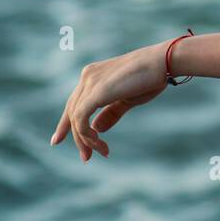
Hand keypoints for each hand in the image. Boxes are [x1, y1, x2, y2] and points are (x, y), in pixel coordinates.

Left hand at [50, 42, 168, 161]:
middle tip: (87, 157)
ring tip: (102, 151)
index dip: (65, 124)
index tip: (57, 141)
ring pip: (76, 118)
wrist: (163, 63)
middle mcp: (87, 77)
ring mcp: (90, 82)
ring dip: (86, 140)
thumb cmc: (150, 79)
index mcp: (93, 75)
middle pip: (72, 112)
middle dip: (77, 137)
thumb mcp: (127, 100)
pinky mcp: (96, 91)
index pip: (74, 103)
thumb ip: (110, 113)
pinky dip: (86, 134)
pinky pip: (81, 118)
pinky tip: (97, 142)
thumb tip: (97, 129)